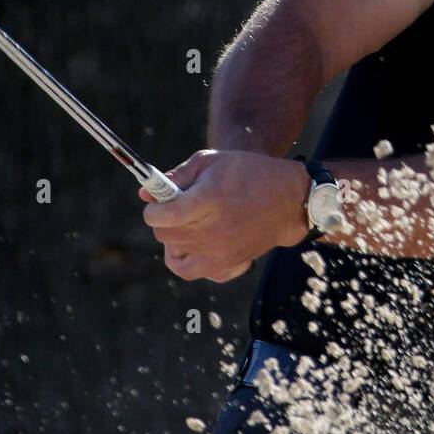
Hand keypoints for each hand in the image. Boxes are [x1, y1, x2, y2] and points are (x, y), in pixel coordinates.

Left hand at [139, 149, 310, 281]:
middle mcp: (215, 229)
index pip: (163, 216)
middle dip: (164, 221)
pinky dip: (187, 261)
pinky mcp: (229, 265)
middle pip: (166, 235)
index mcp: (210, 199)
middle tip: (177, 210)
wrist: (289, 200)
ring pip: (174, 254)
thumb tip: (144, 194)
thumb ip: (177, 176)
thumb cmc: (249, 173)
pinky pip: (191, 272)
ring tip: (188, 225)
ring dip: (174, 239)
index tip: (156, 205)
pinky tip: (196, 244)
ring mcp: (222, 251)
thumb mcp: (212, 161)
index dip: (153, 211)